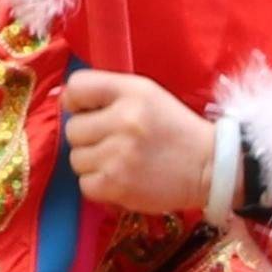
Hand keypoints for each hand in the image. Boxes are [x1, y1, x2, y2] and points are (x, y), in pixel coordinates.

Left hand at [63, 71, 220, 220]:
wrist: (210, 167)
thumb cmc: (174, 129)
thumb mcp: (147, 96)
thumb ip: (107, 92)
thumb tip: (60, 97)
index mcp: (132, 92)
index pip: (77, 86)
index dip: (77, 101)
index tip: (90, 112)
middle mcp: (124, 121)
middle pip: (72, 129)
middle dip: (88, 137)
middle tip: (114, 141)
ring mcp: (119, 155)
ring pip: (77, 159)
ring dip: (94, 163)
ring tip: (121, 161)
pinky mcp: (118, 185)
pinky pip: (85, 184)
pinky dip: (100, 185)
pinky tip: (121, 179)